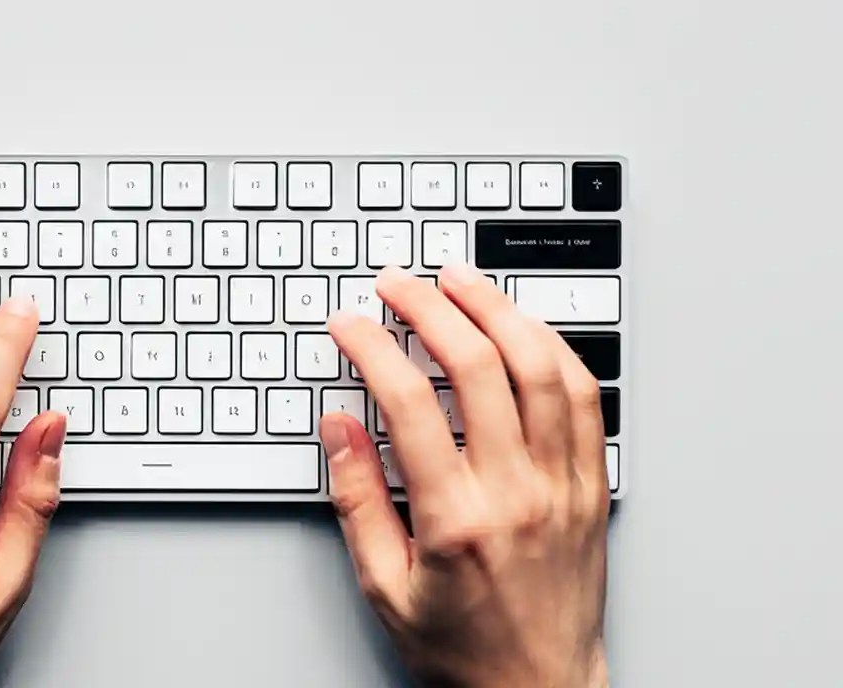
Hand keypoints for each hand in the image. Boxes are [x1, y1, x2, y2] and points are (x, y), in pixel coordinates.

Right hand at [323, 265, 609, 687]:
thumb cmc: (463, 649)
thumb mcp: (384, 587)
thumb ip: (357, 500)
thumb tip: (338, 428)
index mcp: (456, 518)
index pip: (406, 402)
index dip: (371, 347)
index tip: (349, 326)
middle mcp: (517, 492)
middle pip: (476, 366)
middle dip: (430, 308)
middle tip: (398, 283)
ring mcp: (563, 484)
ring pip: (540, 367)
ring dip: (497, 310)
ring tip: (461, 281)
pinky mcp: (591, 485)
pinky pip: (585, 396)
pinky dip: (553, 348)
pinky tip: (524, 327)